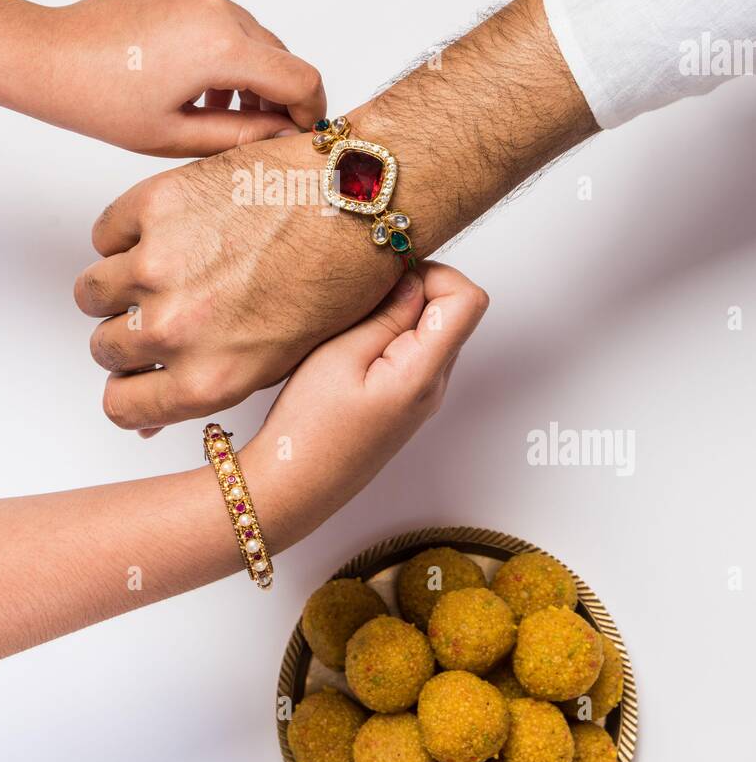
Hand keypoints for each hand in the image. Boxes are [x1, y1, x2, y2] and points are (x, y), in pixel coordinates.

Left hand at [37, 0, 324, 155]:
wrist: (48, 56)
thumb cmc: (101, 100)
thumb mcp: (176, 135)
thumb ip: (241, 136)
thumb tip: (284, 136)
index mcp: (223, 48)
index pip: (300, 78)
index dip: (310, 111)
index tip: (300, 135)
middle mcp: (220, 10)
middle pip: (279, 55)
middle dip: (278, 95)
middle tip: (258, 133)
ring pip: (252, 37)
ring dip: (249, 74)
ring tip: (217, 113)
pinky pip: (222, 20)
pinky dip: (223, 51)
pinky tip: (193, 84)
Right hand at [74, 128, 444, 431]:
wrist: (362, 200)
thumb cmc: (337, 278)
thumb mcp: (276, 361)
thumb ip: (205, 387)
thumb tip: (144, 420)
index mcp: (209, 379)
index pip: (122, 406)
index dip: (129, 388)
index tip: (138, 372)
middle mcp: (176, 329)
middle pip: (105, 347)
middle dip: (128, 332)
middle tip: (163, 307)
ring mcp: (160, 263)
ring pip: (91, 291)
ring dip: (117, 284)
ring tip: (159, 269)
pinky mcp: (156, 206)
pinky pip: (106, 233)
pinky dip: (126, 233)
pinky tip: (168, 230)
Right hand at [242, 263, 488, 546]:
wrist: (294, 486)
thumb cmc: (308, 428)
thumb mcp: (340, 356)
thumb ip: (385, 316)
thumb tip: (413, 280)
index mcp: (423, 373)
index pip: (468, 300)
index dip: (434, 274)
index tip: (391, 277)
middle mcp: (434, 386)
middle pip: (453, 312)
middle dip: (414, 289)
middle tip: (363, 299)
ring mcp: (422, 397)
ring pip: (433, 330)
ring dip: (400, 313)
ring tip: (353, 324)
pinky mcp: (405, 402)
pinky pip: (415, 352)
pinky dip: (392, 335)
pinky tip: (354, 345)